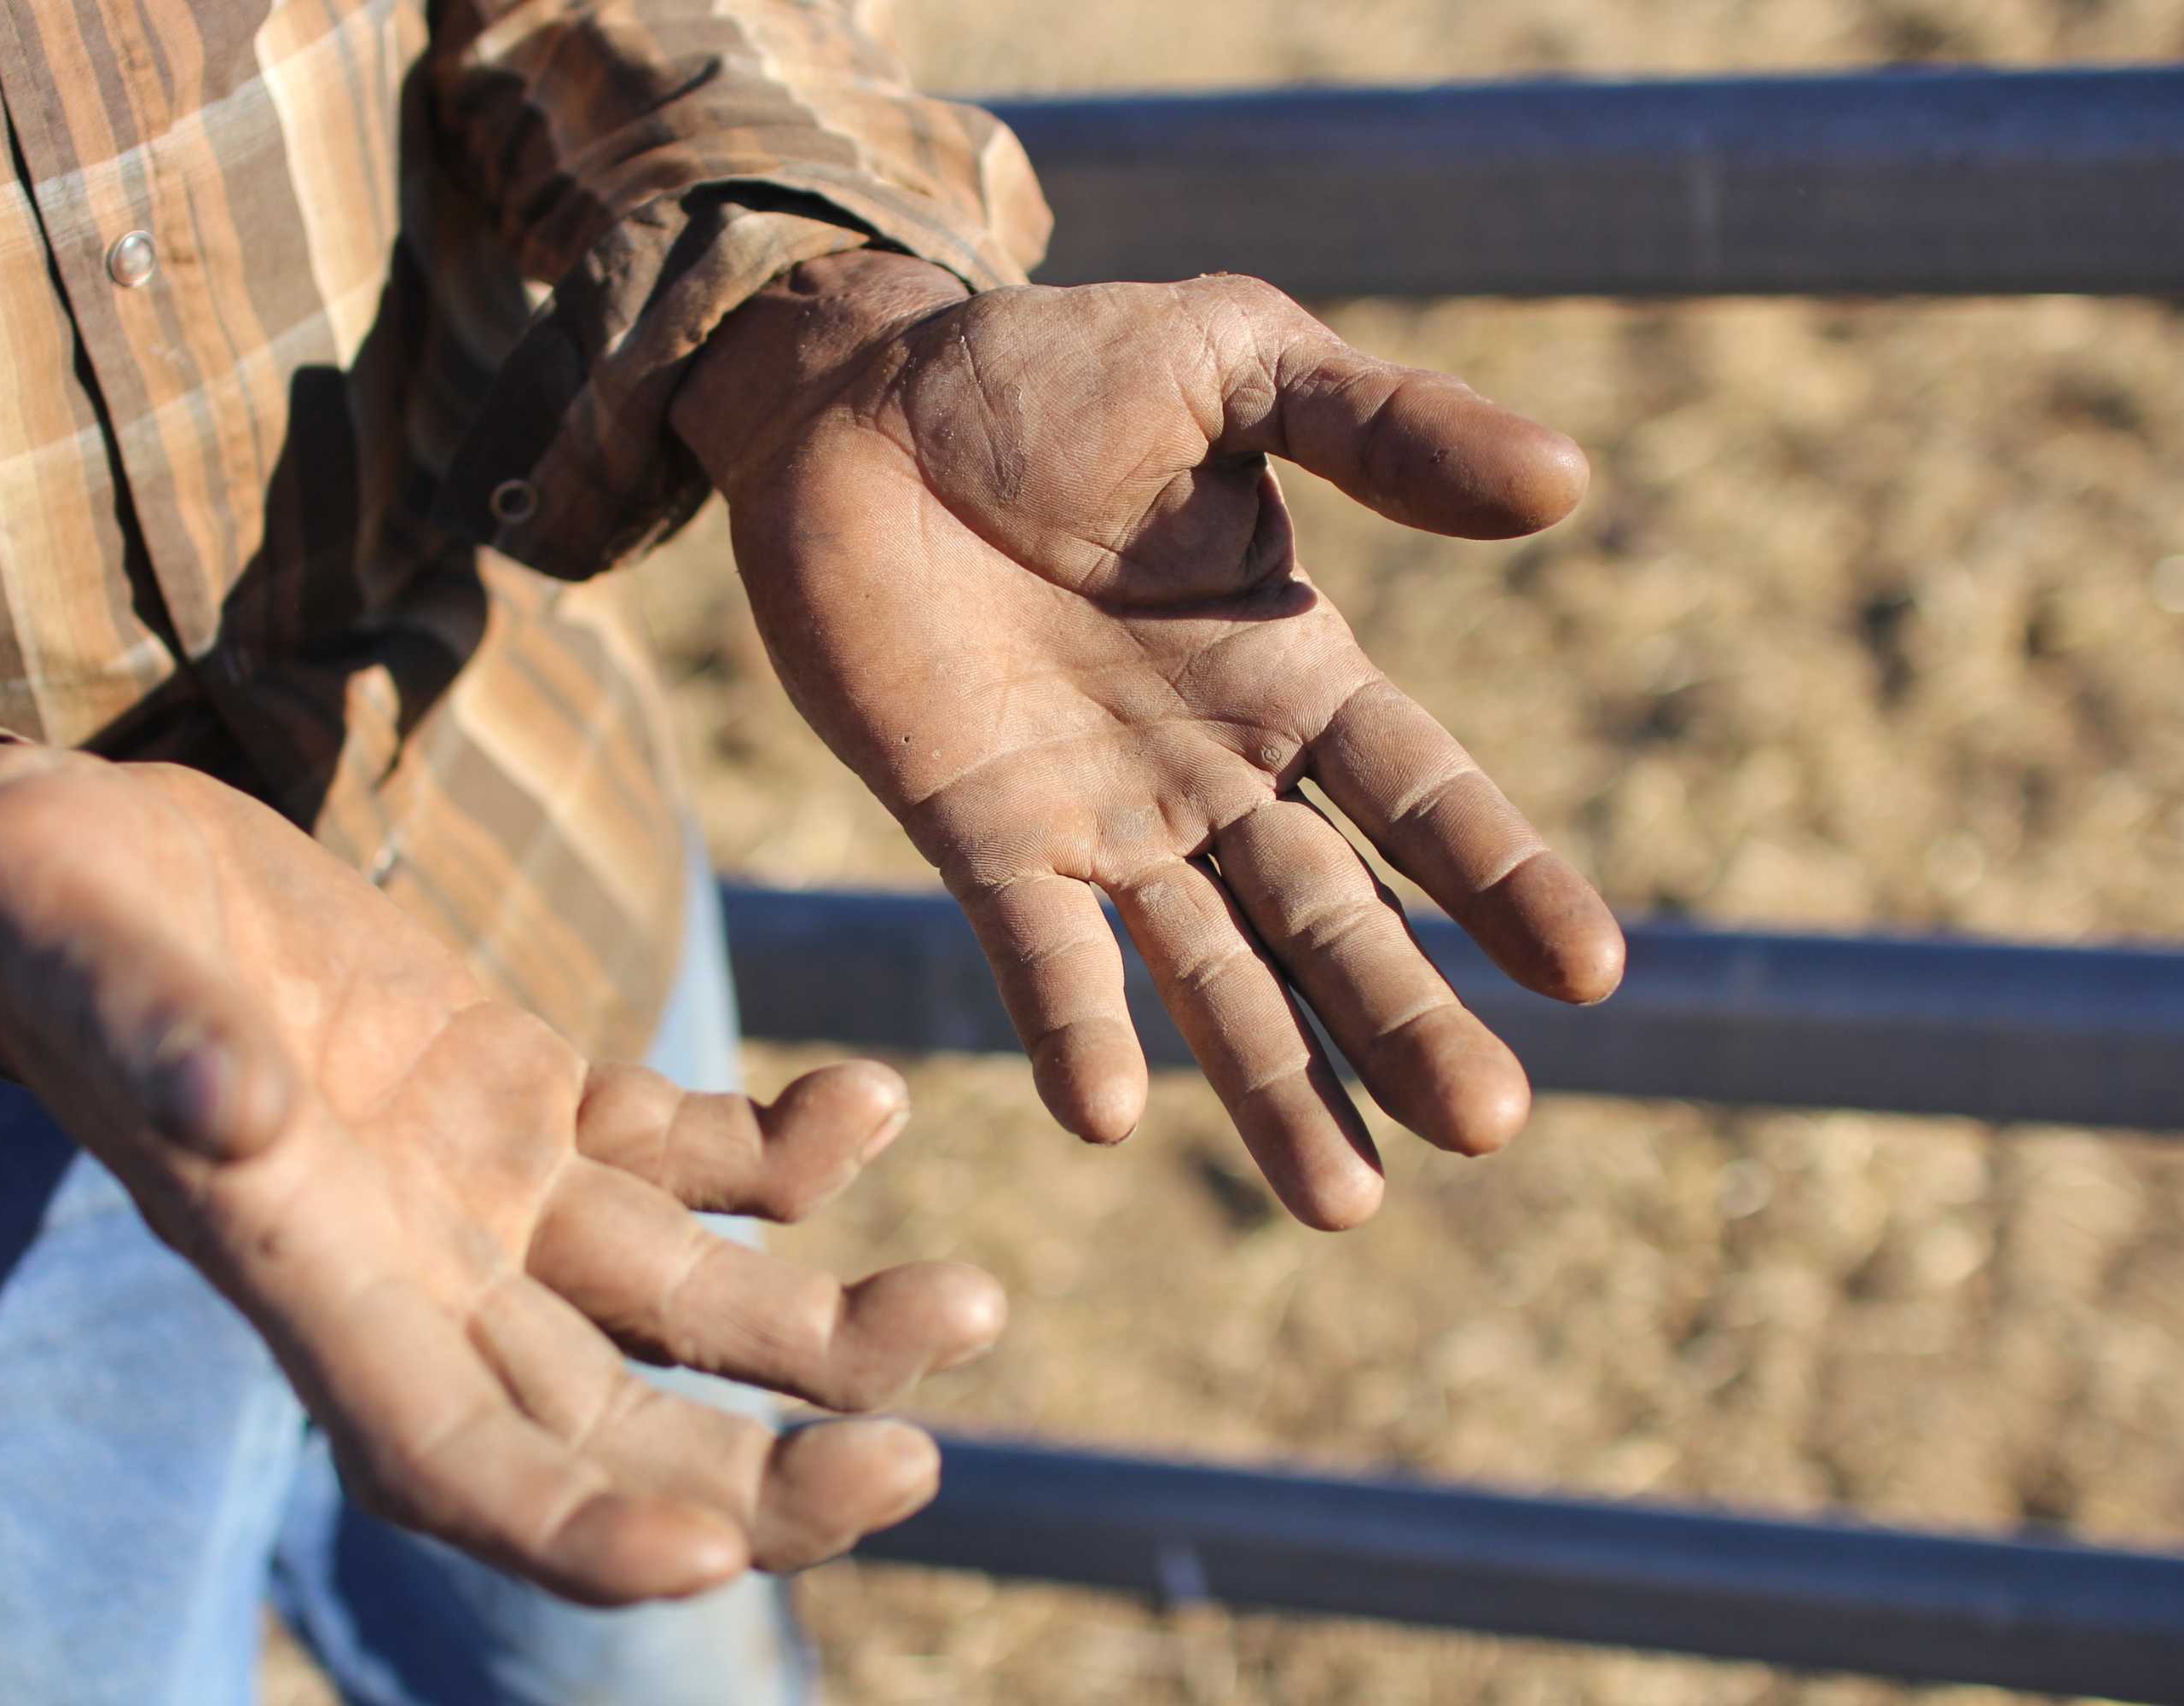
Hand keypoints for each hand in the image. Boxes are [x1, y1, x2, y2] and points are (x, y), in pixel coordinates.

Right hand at [0, 738, 1004, 1602]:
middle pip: (611, 1428)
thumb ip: (158, 1041)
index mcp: (306, 1279)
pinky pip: (685, 1151)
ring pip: (682, 1303)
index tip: (706, 1554)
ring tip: (970, 1304)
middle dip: (758, 1474)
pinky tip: (875, 1100)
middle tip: (912, 1466)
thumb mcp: (81, 952)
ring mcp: (486, 1187)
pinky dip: (785, 1147)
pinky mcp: (527, 1091)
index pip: (455, 1464)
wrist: (74, 860)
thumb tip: (237, 1118)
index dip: (571, 1531)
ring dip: (823, 1327)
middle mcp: (414, 1269)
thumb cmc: (43, 913)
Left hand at [676, 255, 1624, 1230]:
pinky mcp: (978, 840)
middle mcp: (1213, 770)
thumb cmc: (1047, 372)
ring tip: (1342, 1205)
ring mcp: (1098, 818)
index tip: (1589, 974)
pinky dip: (1074, 1029)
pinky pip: (1037, 953)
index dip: (1502, 876)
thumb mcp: (1236, 362)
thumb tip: (1570, 483)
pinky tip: (1109, 1115)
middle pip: (1331, 917)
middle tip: (1488, 1129)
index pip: (1421, 794)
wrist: (851, 399)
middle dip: (1405, 1021)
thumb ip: (1386, 426)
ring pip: (1208, 974)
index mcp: (1292, 668)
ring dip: (1270, 1083)